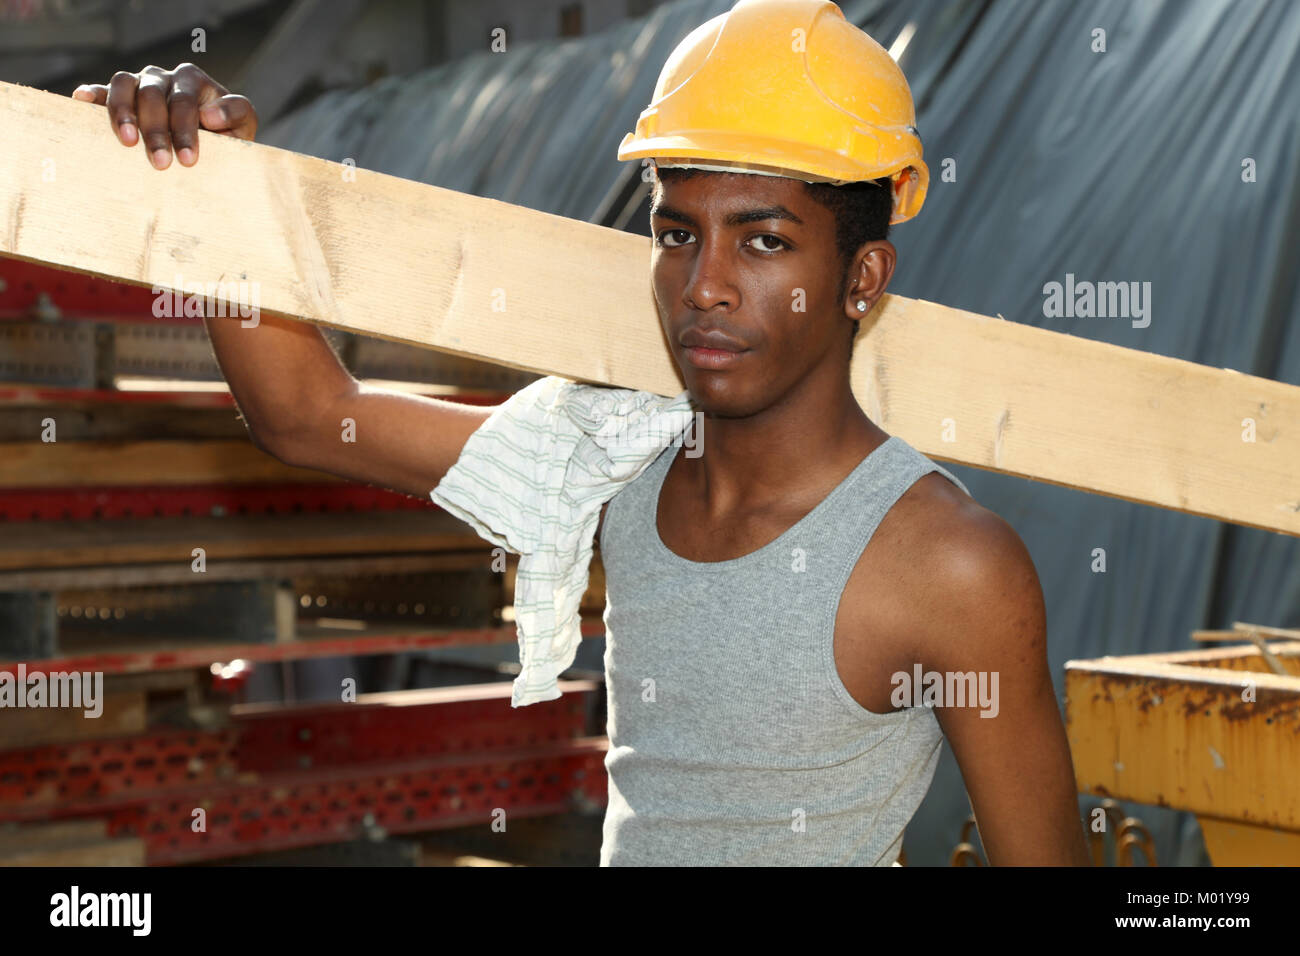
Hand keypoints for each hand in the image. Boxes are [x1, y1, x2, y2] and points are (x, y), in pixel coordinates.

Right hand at [71, 63, 257, 169]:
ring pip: (125, 84)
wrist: (211, 140)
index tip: (188, 160)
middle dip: (156, 131)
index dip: (185, 130)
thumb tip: (209, 115)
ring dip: (123, 112)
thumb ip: (235, 114)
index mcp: (192, 80)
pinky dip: (92, 94)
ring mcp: (139, 83)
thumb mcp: (243, 124)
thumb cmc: (227, 133)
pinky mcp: (119, 95)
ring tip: (126, 141)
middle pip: (153, 95)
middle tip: (161, 163)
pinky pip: (102, 89)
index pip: (184, 101)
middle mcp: (163, 77)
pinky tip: (82, 101)